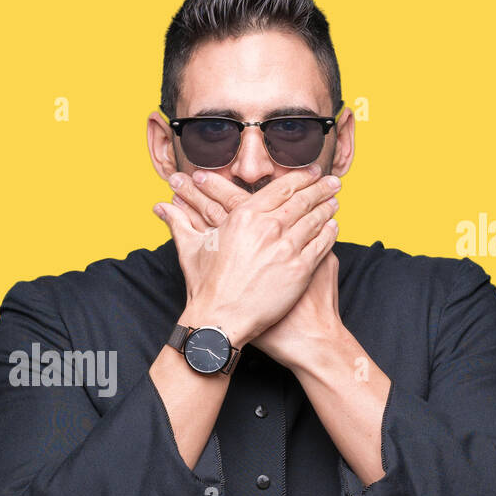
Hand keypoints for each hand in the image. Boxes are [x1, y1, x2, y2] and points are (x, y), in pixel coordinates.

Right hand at [153, 165, 340, 345]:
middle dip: (320, 189)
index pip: (281, 188)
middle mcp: (268, 227)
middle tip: (333, 183)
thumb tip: (160, 208)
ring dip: (327, 209)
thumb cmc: (205, 286)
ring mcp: (286, 248)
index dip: (300, 179)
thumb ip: (180, 222)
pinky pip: (321, 245)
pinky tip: (333, 228)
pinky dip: (330, 234)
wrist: (220, 320)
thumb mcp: (191, 249)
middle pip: (303, 200)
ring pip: (316, 220)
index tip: (311, 174)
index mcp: (244, 216)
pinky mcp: (300, 270)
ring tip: (335, 202)